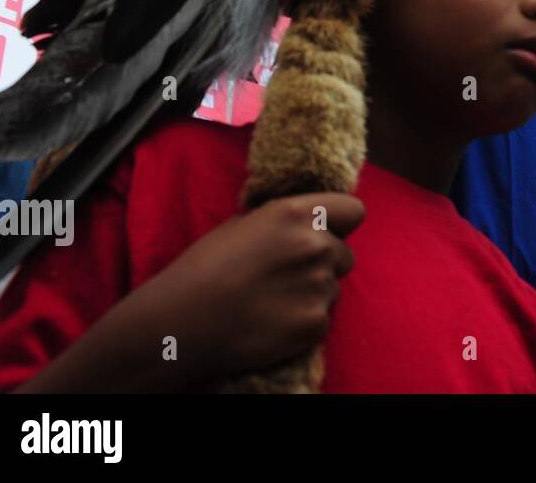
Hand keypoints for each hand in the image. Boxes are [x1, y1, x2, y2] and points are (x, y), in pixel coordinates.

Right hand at [133, 192, 363, 381]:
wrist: (182, 322)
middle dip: (324, 263)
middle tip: (287, 276)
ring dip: (313, 293)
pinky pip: (322, 318)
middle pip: (344, 254)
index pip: (353, 211)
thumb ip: (285, 222)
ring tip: (272, 301)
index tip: (327, 234)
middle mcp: (317, 246)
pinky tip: (272, 322)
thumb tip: (308, 224)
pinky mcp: (315, 324)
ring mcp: (319, 286)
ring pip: (333, 288)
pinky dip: (304, 321)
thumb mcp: (243, 225)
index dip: (340, 224)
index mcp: (297, 214)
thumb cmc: (204, 268)